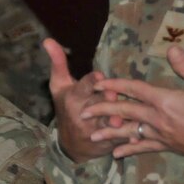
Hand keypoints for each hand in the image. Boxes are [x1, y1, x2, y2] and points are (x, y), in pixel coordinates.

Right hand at [43, 38, 128, 162]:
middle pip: (96, 104)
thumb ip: (58, 62)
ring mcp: (93, 130)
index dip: (91, 82)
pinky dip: (126, 137)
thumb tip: (48, 39)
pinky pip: (116, 138)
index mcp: (73, 97)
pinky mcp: (105, 141)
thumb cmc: (67, 106)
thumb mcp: (60, 85)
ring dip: (114, 121)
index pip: (83, 87)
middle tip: (113, 96)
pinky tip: (136, 137)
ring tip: (121, 120)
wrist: (70, 144)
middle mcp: (82, 114)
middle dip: (105, 100)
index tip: (99, 75)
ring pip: (106, 124)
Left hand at [84, 46, 183, 164]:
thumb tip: (172, 49)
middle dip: (103, 110)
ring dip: (110, 134)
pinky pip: (144, 148)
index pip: (135, 90)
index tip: (98, 83)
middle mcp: (159, 119)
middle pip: (125, 112)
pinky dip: (130, 150)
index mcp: (167, 101)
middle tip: (83, 111)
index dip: (115, 85)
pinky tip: (117, 154)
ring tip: (92, 136)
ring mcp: (162, 135)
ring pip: (130, 133)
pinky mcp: (168, 146)